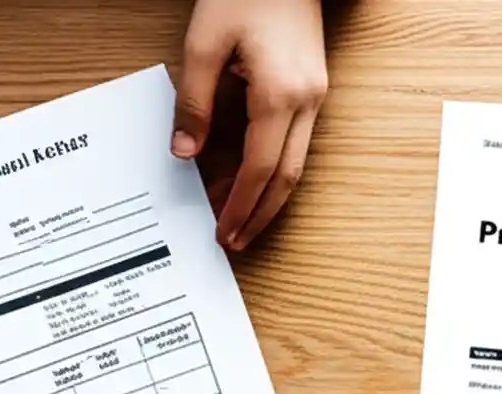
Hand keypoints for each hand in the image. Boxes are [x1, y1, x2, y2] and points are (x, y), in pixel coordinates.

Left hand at [172, 0, 327, 251]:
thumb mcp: (204, 43)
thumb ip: (193, 102)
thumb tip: (186, 152)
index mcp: (280, 95)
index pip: (260, 170)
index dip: (239, 206)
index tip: (222, 232)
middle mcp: (306, 101)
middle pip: (287, 178)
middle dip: (260, 215)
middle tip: (235, 241)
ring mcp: (315, 96)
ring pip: (295, 163)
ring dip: (267, 195)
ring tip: (237, 217)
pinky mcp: (311, 88)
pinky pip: (295, 141)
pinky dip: (272, 167)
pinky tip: (247, 176)